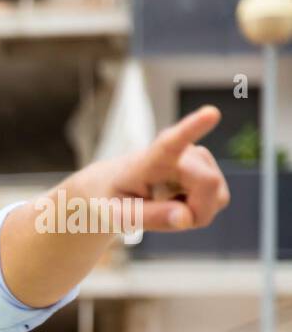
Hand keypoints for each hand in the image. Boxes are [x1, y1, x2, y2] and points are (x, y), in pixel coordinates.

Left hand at [76, 104, 230, 232]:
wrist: (116, 186)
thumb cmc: (113, 198)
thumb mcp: (117, 214)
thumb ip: (147, 217)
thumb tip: (186, 218)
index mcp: (151, 159)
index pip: (172, 143)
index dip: (193, 128)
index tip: (211, 113)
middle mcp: (182, 151)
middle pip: (208, 185)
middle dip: (195, 211)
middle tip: (161, 214)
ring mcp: (201, 158)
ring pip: (217, 198)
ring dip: (194, 213)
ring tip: (165, 204)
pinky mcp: (213, 169)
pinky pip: (218, 202)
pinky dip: (199, 211)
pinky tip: (177, 201)